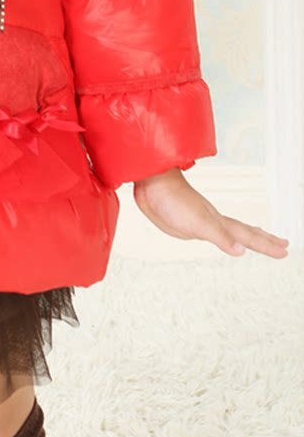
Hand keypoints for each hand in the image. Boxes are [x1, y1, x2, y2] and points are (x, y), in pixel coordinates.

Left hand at [133, 167, 288, 258]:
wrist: (151, 183)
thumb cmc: (173, 200)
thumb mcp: (197, 222)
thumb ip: (219, 236)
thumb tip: (241, 252)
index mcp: (218, 222)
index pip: (248, 236)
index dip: (266, 245)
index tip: (285, 250)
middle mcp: (213, 220)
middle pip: (244, 231)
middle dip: (263, 239)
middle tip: (282, 245)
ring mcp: (201, 220)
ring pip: (229, 229)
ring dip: (245, 235)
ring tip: (256, 238)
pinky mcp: (187, 221)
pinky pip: (213, 230)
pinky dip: (222, 234)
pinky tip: (217, 234)